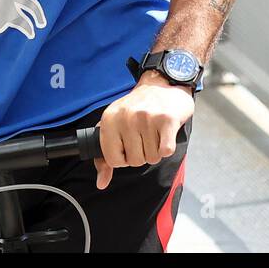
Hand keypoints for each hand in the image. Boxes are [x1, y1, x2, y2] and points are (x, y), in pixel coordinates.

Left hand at [94, 72, 193, 189]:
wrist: (163, 84)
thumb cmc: (138, 108)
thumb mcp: (115, 126)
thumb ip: (105, 156)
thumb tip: (101, 183)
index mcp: (109, 120)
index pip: (112, 160)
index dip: (123, 158)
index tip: (128, 145)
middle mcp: (126, 118)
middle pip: (135, 161)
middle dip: (142, 154)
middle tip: (145, 135)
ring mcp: (146, 118)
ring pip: (152, 158)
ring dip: (155, 150)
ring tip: (154, 131)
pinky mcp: (166, 120)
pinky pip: (166, 151)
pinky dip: (167, 147)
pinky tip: (164, 133)